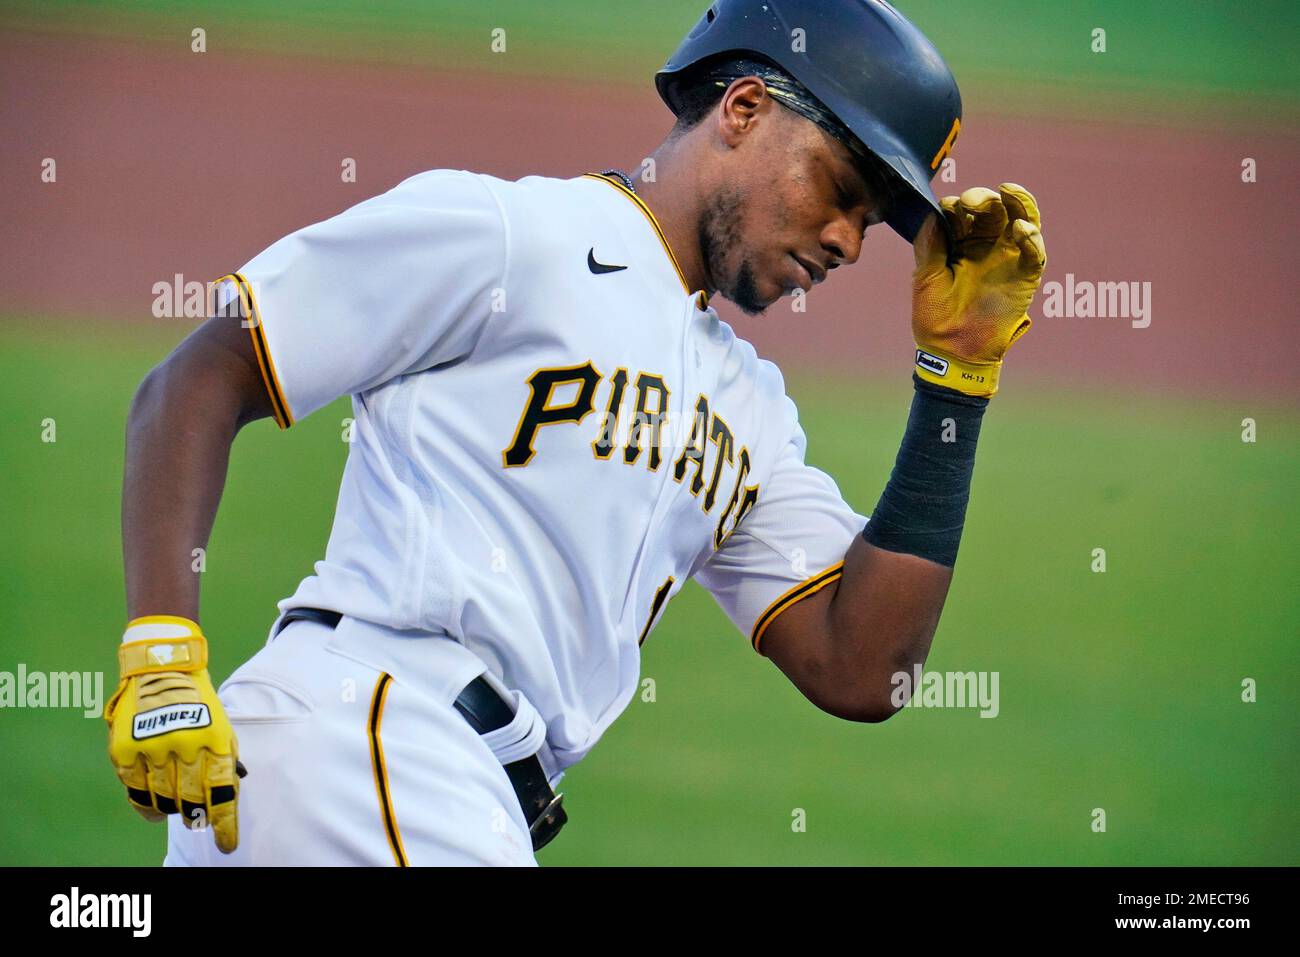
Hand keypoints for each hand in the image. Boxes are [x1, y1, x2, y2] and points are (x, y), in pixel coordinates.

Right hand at [105, 616, 240, 852]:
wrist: (161, 666)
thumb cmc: (199, 701)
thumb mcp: (221, 724)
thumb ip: (224, 759)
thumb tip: (227, 798)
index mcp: (213, 737)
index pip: (221, 791)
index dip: (225, 823)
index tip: (227, 844)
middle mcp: (182, 744)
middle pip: (191, 801)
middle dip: (197, 817)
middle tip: (199, 821)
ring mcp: (151, 747)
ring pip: (162, 800)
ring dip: (172, 808)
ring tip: (178, 803)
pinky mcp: (124, 750)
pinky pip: (134, 790)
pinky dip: (146, 803)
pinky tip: (154, 805)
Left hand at [911, 183, 1046, 396]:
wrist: (951, 351)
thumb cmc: (934, 316)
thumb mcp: (926, 278)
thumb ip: (930, 246)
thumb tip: (930, 214)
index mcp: (958, 242)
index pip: (961, 211)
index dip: (956, 205)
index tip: (947, 208)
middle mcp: (985, 245)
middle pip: (992, 209)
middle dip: (983, 198)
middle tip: (971, 202)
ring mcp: (1007, 258)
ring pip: (1021, 220)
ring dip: (1018, 203)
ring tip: (1008, 192)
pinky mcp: (1025, 276)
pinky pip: (1035, 254)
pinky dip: (1032, 239)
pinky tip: (1021, 230)